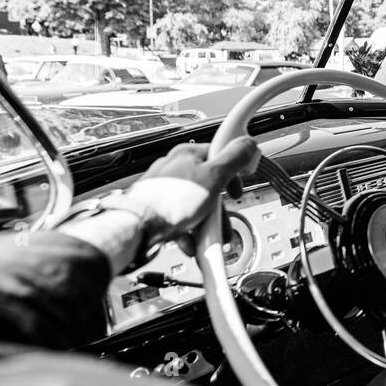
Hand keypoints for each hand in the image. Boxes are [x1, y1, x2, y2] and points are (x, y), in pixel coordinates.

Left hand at [122, 138, 260, 250]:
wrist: (136, 229)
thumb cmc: (168, 204)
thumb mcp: (213, 178)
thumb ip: (234, 159)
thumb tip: (248, 144)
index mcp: (187, 155)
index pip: (220, 154)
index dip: (234, 173)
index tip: (238, 186)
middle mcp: (174, 168)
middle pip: (209, 186)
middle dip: (219, 209)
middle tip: (222, 220)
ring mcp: (165, 189)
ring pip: (196, 204)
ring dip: (206, 223)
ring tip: (207, 235)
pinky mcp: (158, 208)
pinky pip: (181, 218)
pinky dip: (190, 231)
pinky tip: (192, 240)